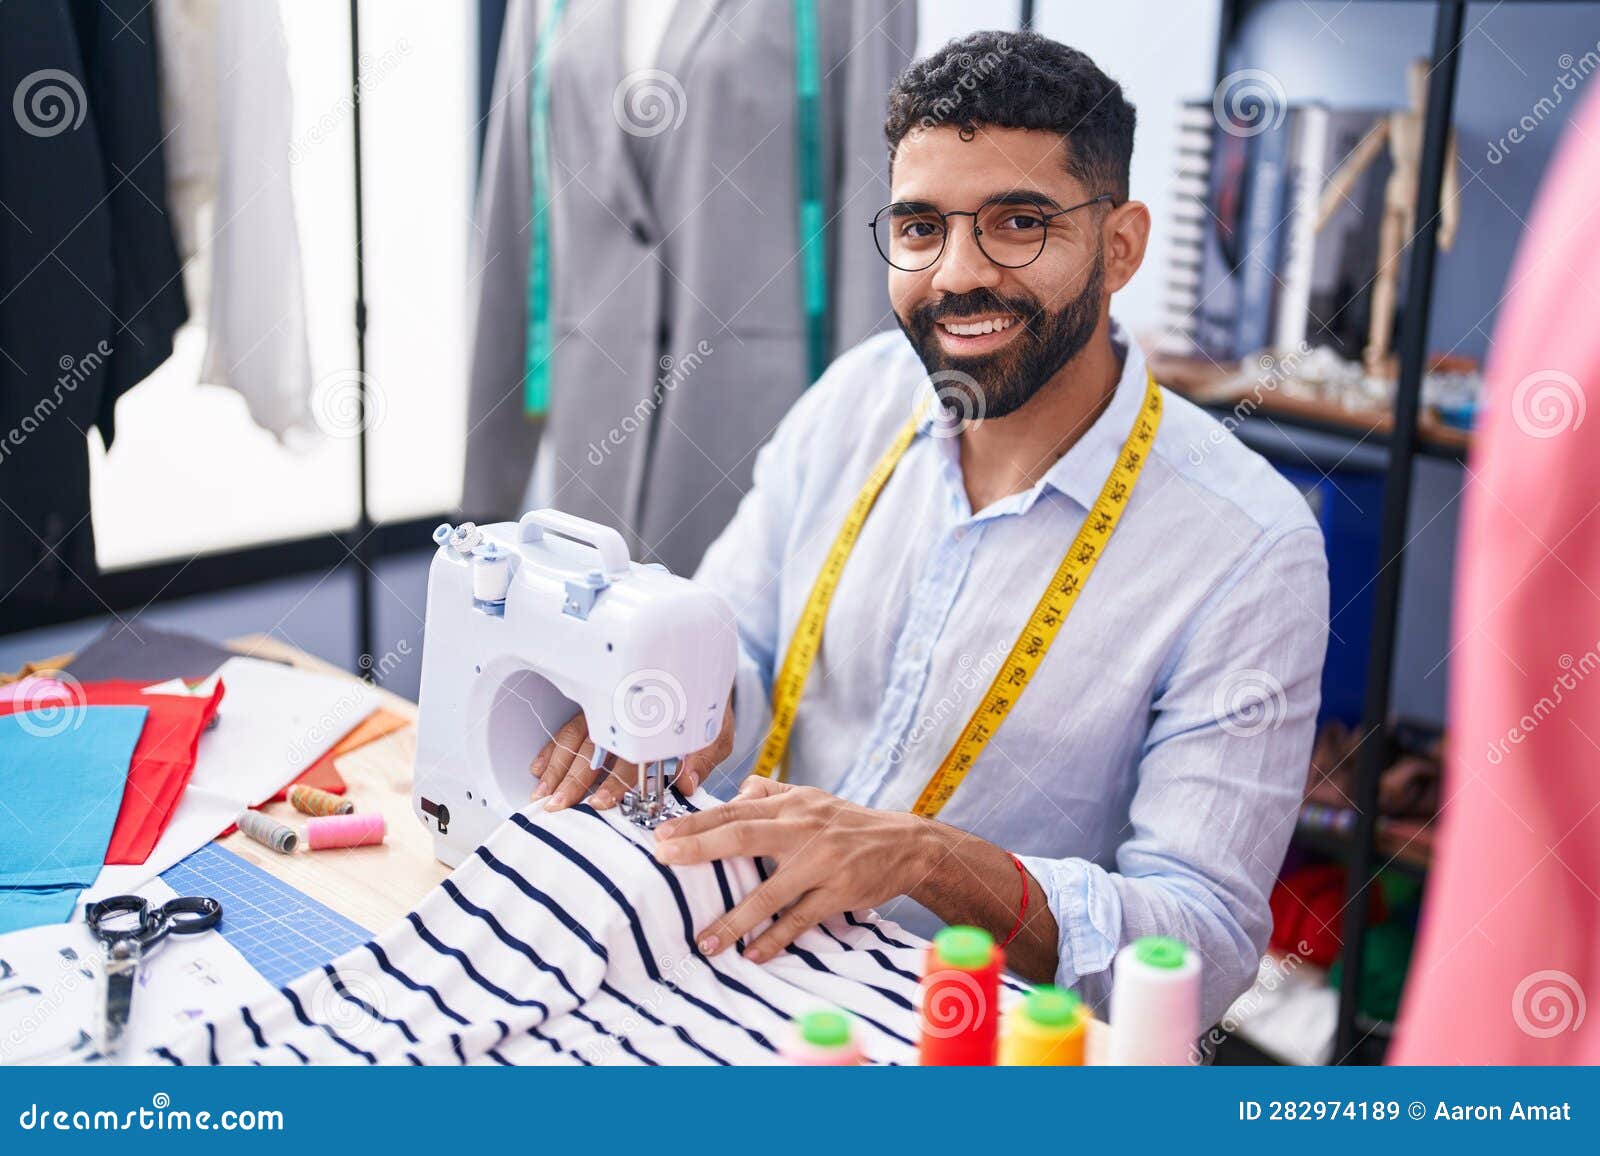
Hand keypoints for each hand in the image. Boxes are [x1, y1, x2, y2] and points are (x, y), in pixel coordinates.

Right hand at [529, 693, 734, 811]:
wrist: (698, 672)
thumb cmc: (706, 712)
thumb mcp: (717, 734)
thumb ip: (703, 759)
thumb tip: (687, 785)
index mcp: (656, 726)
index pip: (632, 758)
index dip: (616, 783)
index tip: (600, 803)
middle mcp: (626, 718)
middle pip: (595, 750)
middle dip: (574, 779)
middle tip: (557, 804)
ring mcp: (608, 711)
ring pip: (576, 739)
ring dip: (556, 767)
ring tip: (541, 792)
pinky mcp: (596, 707)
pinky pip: (568, 727)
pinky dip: (551, 748)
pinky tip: (538, 767)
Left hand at [652, 777, 930, 962]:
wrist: (906, 844)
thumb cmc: (848, 823)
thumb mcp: (811, 797)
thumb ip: (771, 793)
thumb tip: (736, 792)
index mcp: (791, 806)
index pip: (735, 811)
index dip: (697, 822)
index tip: (662, 835)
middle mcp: (802, 830)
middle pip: (743, 836)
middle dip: (700, 848)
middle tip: (663, 860)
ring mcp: (821, 863)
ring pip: (770, 892)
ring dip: (734, 919)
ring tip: (705, 942)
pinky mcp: (839, 893)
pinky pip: (801, 920)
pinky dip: (776, 940)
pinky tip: (753, 955)